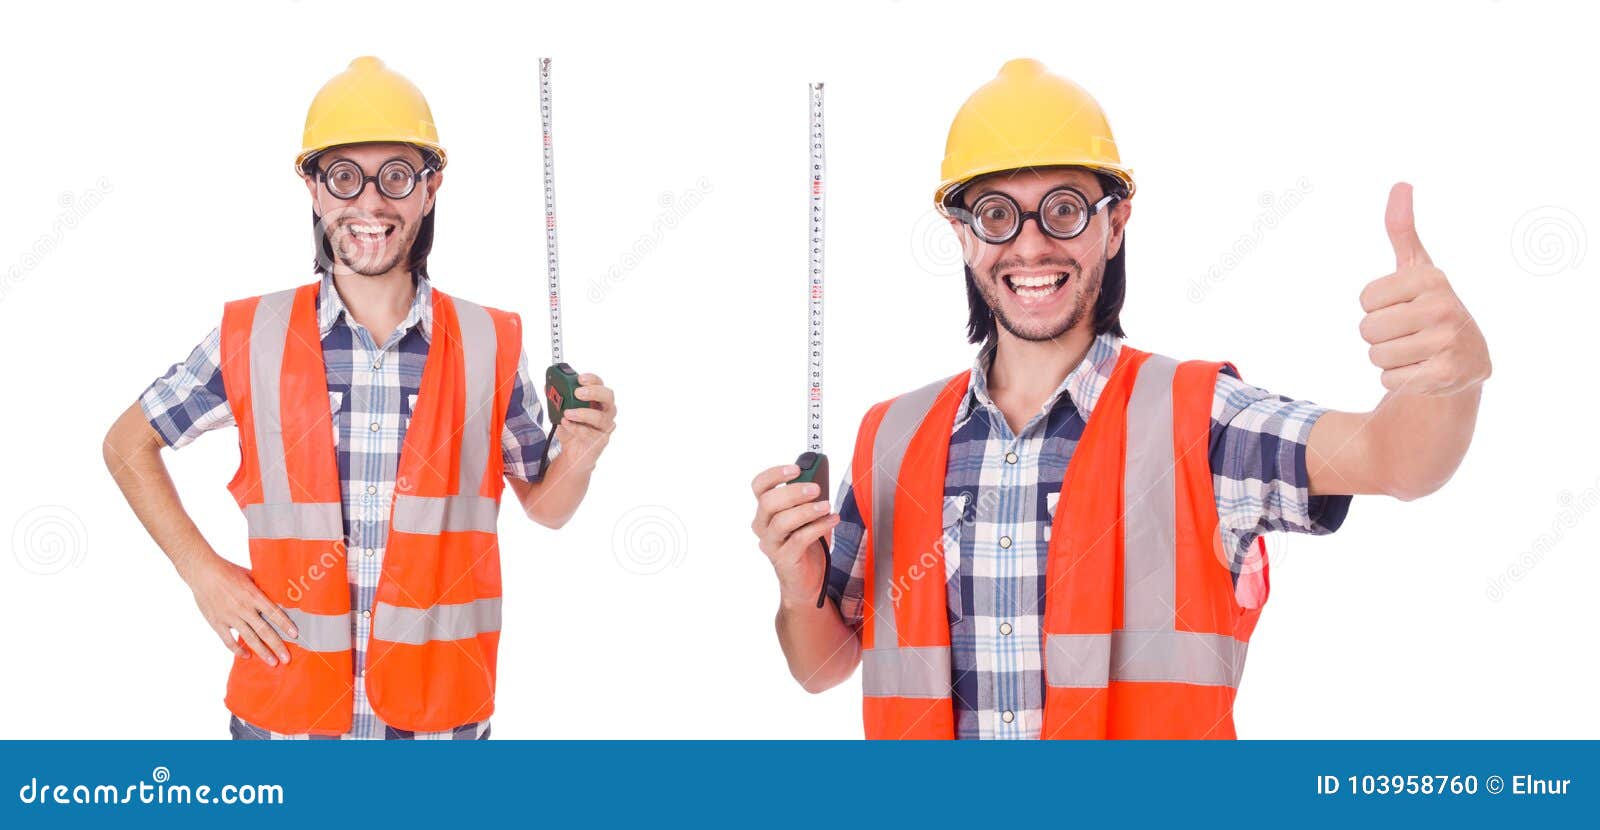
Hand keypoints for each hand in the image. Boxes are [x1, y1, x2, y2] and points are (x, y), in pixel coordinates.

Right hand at [183, 553, 295, 665]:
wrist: (202, 572)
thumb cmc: (228, 571)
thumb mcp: (250, 576)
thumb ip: (262, 588)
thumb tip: (278, 594)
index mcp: (253, 595)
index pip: (274, 612)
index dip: (285, 624)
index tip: (295, 635)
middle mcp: (243, 608)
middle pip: (264, 630)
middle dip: (277, 646)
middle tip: (287, 659)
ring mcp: (230, 617)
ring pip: (249, 638)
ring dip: (262, 652)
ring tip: (272, 662)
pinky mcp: (217, 622)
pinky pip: (228, 640)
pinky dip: (237, 650)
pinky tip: (246, 656)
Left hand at [553, 373, 615, 471]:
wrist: (573, 452)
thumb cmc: (572, 427)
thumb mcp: (561, 411)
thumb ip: (556, 399)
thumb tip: (546, 387)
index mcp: (598, 399)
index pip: (600, 384)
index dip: (592, 379)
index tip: (579, 378)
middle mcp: (606, 411)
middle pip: (608, 397)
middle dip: (593, 392)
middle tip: (577, 392)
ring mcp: (605, 426)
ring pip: (601, 417)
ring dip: (583, 413)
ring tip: (567, 413)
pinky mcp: (601, 440)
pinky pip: (590, 433)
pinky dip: (576, 428)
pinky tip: (565, 423)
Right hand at [750, 463, 838, 607]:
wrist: (806, 581)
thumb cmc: (806, 543)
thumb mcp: (806, 516)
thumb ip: (806, 498)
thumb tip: (817, 477)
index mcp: (765, 510)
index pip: (759, 486)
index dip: (775, 474)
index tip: (796, 469)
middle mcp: (762, 526)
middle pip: (768, 502)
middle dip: (793, 492)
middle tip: (816, 488)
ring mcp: (771, 544)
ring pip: (782, 521)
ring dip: (806, 511)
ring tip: (827, 506)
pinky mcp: (784, 559)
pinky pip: (799, 539)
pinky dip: (819, 527)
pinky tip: (833, 520)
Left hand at [1358, 182, 1490, 394]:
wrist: (1466, 359)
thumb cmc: (1430, 308)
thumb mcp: (1418, 268)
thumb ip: (1402, 230)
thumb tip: (1400, 184)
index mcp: (1431, 278)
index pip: (1365, 299)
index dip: (1376, 307)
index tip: (1402, 306)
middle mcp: (1443, 306)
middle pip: (1367, 330)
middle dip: (1379, 336)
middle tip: (1408, 333)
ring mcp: (1447, 341)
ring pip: (1376, 357)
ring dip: (1388, 359)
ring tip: (1416, 351)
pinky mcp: (1444, 375)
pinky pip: (1389, 380)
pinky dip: (1398, 379)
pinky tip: (1423, 370)